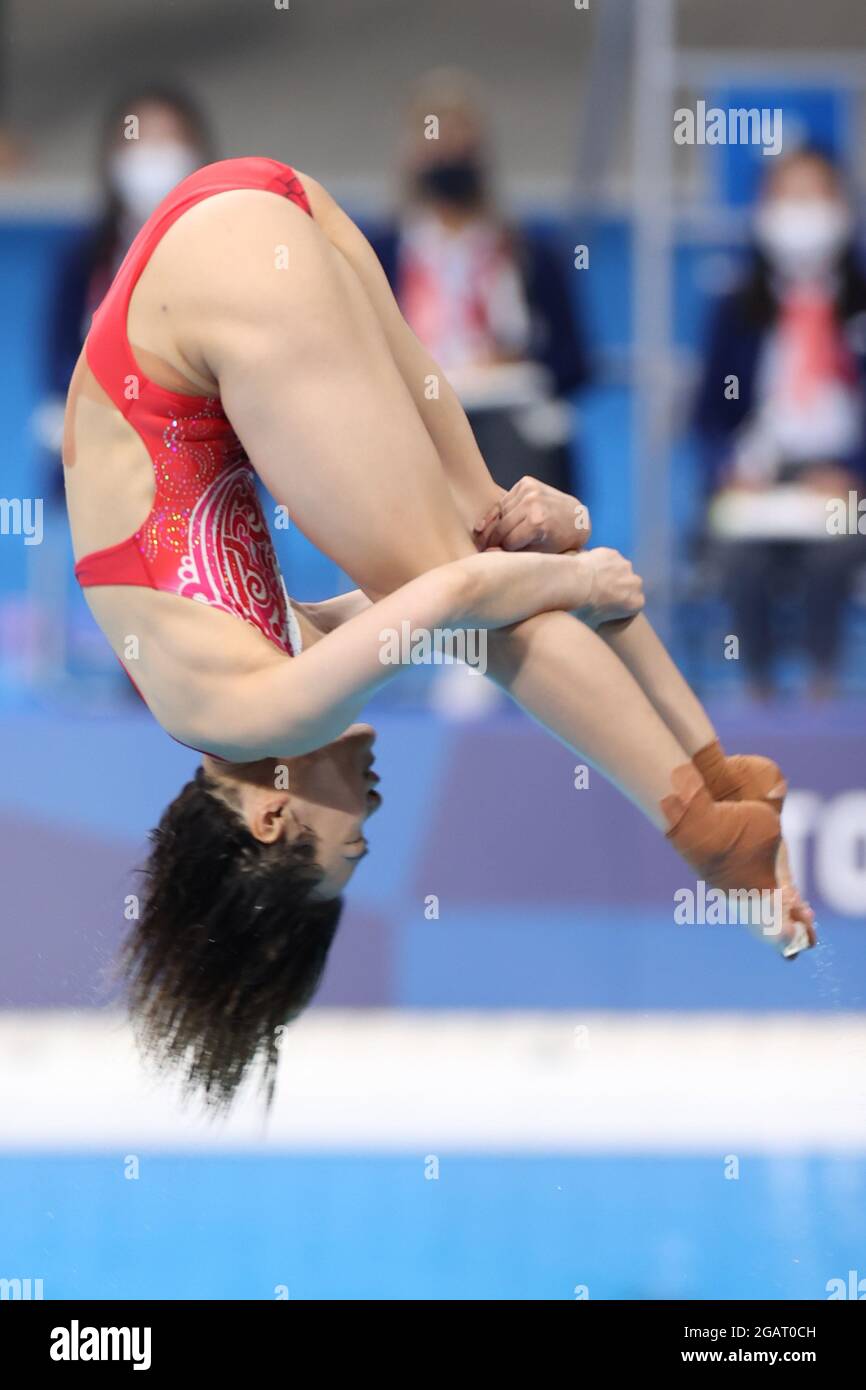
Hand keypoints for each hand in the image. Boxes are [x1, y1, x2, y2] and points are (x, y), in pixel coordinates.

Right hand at [474, 477, 591, 553]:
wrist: (576, 519)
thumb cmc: (560, 540)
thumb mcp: (539, 554)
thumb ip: (512, 554)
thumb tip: (488, 552)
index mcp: (537, 521)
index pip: (507, 541)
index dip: (506, 551)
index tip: (507, 556)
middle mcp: (532, 502)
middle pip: (501, 527)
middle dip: (498, 540)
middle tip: (498, 547)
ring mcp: (529, 489)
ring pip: (500, 513)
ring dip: (501, 525)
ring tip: (511, 533)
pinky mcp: (526, 482)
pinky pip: (505, 501)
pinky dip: (506, 511)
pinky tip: (514, 519)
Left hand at [577, 547, 644, 624]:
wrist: (574, 584)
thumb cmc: (585, 608)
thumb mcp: (595, 623)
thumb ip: (602, 621)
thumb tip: (594, 624)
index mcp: (636, 602)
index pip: (633, 604)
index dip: (620, 604)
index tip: (607, 605)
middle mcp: (636, 583)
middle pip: (629, 585)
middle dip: (618, 587)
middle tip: (599, 591)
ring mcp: (626, 566)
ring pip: (620, 569)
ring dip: (610, 573)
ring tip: (591, 578)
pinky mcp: (614, 553)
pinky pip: (608, 558)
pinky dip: (601, 561)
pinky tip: (588, 567)